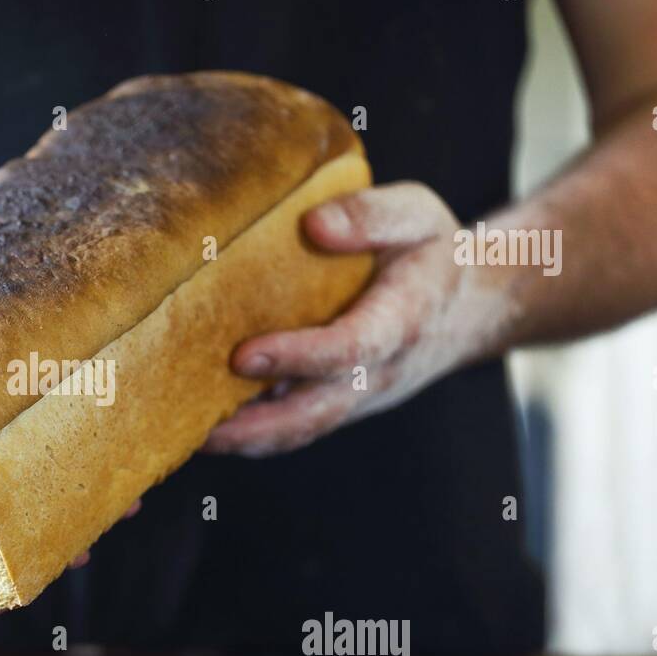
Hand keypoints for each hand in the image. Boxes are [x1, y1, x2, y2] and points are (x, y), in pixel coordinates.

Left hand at [205, 181, 512, 456]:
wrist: (472, 307)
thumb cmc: (434, 254)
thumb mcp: (419, 215)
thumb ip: (372, 215)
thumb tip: (313, 224)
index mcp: (402, 320)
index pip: (350, 348)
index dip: (298, 356)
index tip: (244, 355)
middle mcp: (379, 371)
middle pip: (315, 414)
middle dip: (254, 427)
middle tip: (196, 426)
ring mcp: (358, 397)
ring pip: (300, 431)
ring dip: (243, 441)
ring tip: (184, 436)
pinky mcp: (338, 405)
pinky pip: (294, 427)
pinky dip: (249, 436)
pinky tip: (200, 426)